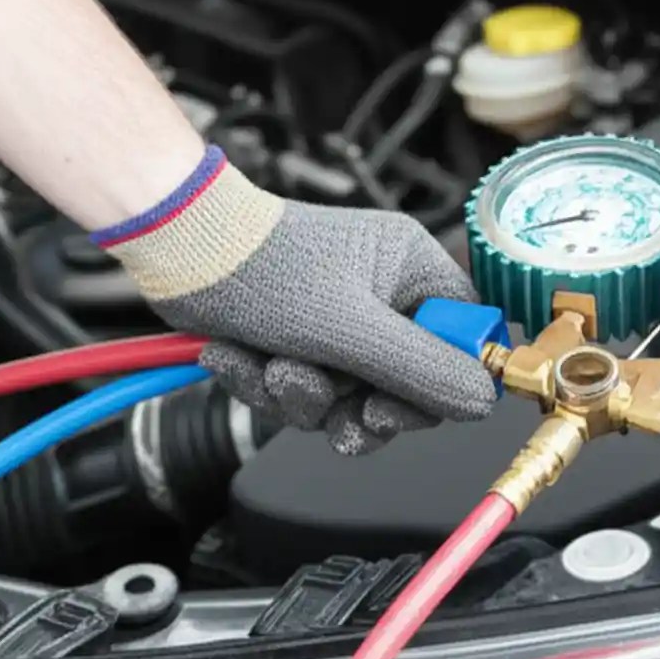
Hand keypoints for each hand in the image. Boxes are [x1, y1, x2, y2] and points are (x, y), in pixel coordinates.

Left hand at [95, 146, 497, 454]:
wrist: (175, 248)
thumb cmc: (258, 266)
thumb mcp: (351, 330)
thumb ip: (422, 370)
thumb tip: (483, 400)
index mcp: (412, 268)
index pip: (463, 337)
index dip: (439, 382)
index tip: (396, 404)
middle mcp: (383, 292)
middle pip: (404, 382)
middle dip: (356, 403)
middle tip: (340, 409)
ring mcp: (340, 317)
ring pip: (349, 395)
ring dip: (303, 397)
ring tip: (272, 369)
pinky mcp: (299, 338)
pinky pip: (306, 389)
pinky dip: (268, 385)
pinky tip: (239, 359)